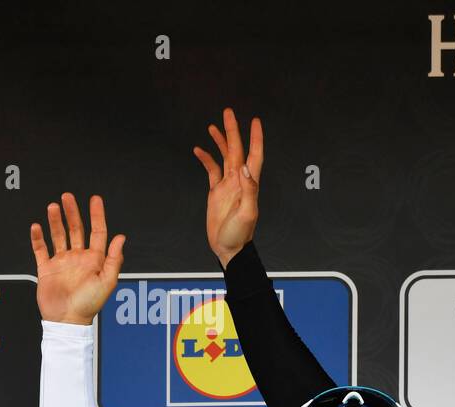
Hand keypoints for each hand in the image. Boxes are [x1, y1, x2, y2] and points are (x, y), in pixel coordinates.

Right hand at [30, 194, 125, 325]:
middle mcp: (78, 258)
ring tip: (53, 206)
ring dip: (55, 220)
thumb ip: (114, 259)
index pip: (97, 232)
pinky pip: (40, 249)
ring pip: (58, 235)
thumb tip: (120, 238)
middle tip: (68, 196)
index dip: (97, 216)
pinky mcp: (46, 268)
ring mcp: (62, 262)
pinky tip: (37, 226)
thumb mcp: (107, 281)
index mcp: (95, 260)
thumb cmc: (89, 304)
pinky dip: (38, 238)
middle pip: (76, 229)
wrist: (67, 320)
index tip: (95, 200)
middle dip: (73, 212)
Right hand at [194, 107, 262, 268]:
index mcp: (249, 184)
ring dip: (221, 141)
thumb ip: (249, 190)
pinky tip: (198, 149)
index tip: (255, 121)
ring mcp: (227, 185)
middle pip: (237, 150)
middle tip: (228, 112)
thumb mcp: (247, 213)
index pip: (254, 155)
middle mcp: (239, 181)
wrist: (228, 248)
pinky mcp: (216, 192)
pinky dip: (206, 159)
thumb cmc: (239, 234)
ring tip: (214, 126)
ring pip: (224, 157)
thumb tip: (246, 168)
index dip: (255, 138)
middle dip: (234, 131)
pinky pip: (211, 170)